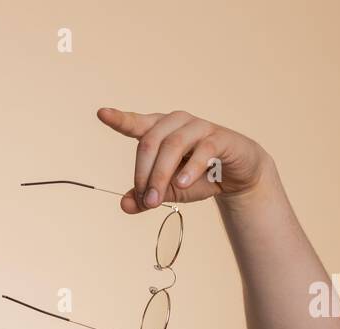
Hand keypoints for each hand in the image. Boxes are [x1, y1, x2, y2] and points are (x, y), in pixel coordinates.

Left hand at [96, 107, 272, 213]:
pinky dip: (191, 167)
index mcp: (160, 131)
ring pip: (172, 145)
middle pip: (150, 142)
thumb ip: (145, 196)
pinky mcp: (220, 138)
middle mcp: (177, 123)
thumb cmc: (198, 177)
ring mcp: (199, 127)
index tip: (102, 113)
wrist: (237, 177)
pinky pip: (202, 150)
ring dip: (161, 175)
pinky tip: (183, 182)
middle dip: (143, 174)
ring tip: (157, 199)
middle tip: (145, 201)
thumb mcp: (169, 190)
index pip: (136, 123)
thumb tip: (124, 204)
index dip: (120, 119)